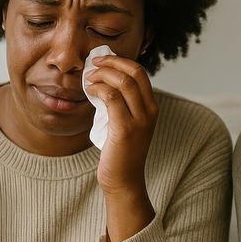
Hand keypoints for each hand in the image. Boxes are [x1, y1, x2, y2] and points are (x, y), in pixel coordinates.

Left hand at [84, 54, 157, 241]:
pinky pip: (111, 98)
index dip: (120, 62)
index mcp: (152, 107)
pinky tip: (89, 92)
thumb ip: (121, 104)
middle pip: (135, 73)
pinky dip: (98, 89)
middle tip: (92, 64)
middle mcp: (150, 111)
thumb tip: (102, 82)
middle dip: (111, 63)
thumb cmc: (120, 152)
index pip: (140, 73)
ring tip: (88, 80)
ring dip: (102, 76)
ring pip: (123, 83)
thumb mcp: (125, 123)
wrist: (124, 180)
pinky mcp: (125, 129)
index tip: (102, 61)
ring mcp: (140, 120)